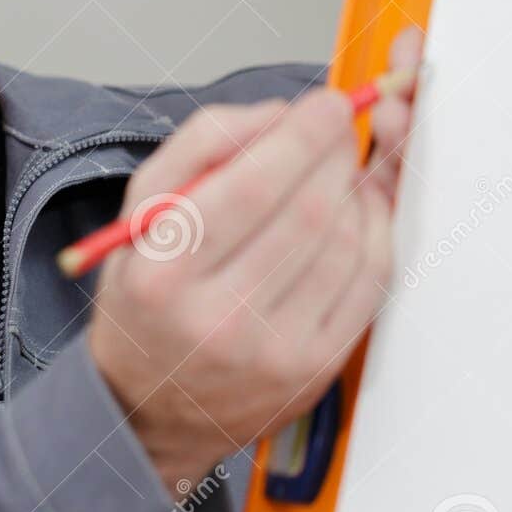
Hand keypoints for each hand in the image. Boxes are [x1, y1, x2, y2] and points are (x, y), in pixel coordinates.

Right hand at [87, 30, 422, 495]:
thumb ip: (195, 149)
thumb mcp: (137, 217)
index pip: (249, 188)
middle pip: (307, 213)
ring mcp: (272, 350)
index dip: (299, 136)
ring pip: (345, 244)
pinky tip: (357, 211)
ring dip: (357, 189)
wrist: (147, 407)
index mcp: (163, 273)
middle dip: (333, 153)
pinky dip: (374, 233)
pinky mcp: (314, 368)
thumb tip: (277, 113)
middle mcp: (217, 317)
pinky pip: (368, 285)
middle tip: (337, 125)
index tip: (322, 104)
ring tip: (339, 168)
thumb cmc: (144, 301)